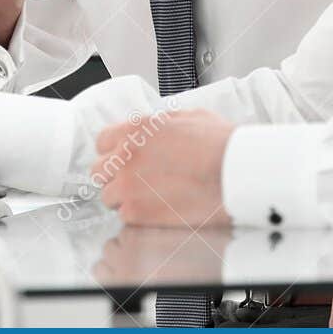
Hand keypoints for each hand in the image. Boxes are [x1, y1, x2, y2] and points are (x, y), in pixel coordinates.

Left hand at [93, 110, 233, 227]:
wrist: (234, 172)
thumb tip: (157, 127)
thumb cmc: (220, 144)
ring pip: (108, 196)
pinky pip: (123, 216)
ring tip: (151, 199)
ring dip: (125, 198)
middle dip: (114, 176)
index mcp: (137, 128)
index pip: (102, 140)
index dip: (114, 151)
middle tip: (135, 182)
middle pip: (99, 170)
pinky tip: (159, 211)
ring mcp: (127, 184)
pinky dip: (138, 216)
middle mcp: (125, 154)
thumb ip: (163, 123)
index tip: (124, 159)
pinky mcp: (136, 212)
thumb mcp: (190, 116)